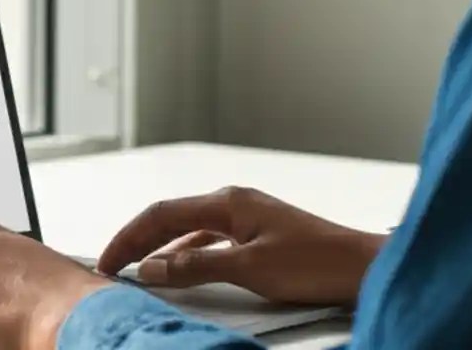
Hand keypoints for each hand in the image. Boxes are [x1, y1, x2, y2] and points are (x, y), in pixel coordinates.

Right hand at [97, 187, 385, 305]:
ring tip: (138, 269)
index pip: (161, 214)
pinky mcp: (259, 234)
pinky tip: (181, 269)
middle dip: (137, 241)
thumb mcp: (249, 268)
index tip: (106, 261)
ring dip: (160, 248)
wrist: (364, 267)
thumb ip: (196, 265)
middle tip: (111, 265)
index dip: (129, 238)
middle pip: (170, 218)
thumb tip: (151, 267)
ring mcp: (248, 217)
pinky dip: (186, 254)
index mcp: (228, 202)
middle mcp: (234, 203)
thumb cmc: (316, 263)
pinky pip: (208, 240)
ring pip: (189, 229)